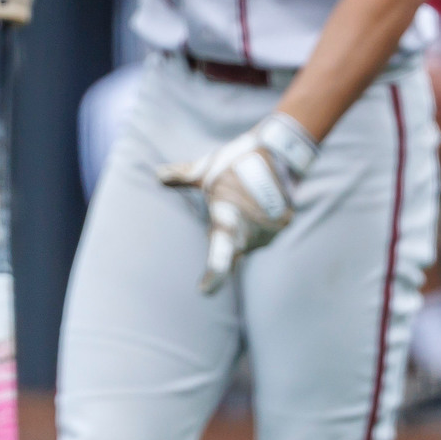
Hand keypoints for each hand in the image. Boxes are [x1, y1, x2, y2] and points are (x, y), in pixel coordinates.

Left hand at [156, 111, 319, 293]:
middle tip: (226, 201)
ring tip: (244, 195)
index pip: (221, 254)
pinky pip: (264, 232)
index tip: (204, 290)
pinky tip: (257, 201)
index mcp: (228, 218)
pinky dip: (257, 222)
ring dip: (243, 227)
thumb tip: (157, 174)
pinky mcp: (283, 225)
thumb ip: (182, 176)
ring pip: (248, 240)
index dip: (214, 275)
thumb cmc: (235, 160)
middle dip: (225, 232)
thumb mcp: (206, 169)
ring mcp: (269, 230)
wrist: (278, 148)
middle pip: (231, 246)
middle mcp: (250, 231)